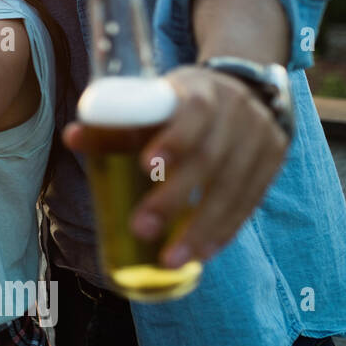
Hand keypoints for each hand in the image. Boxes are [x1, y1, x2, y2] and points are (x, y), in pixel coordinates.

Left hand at [64, 65, 287, 267]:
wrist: (244, 85)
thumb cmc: (182, 101)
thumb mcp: (154, 99)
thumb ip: (115, 124)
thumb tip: (73, 137)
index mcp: (201, 91)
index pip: (193, 113)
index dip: (172, 139)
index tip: (144, 164)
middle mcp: (237, 113)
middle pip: (209, 159)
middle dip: (175, 198)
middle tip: (142, 229)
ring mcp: (260, 138)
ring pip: (233, 188)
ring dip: (201, 228)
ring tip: (170, 259)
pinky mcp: (273, 162)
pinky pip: (250, 202)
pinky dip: (225, 230)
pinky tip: (203, 253)